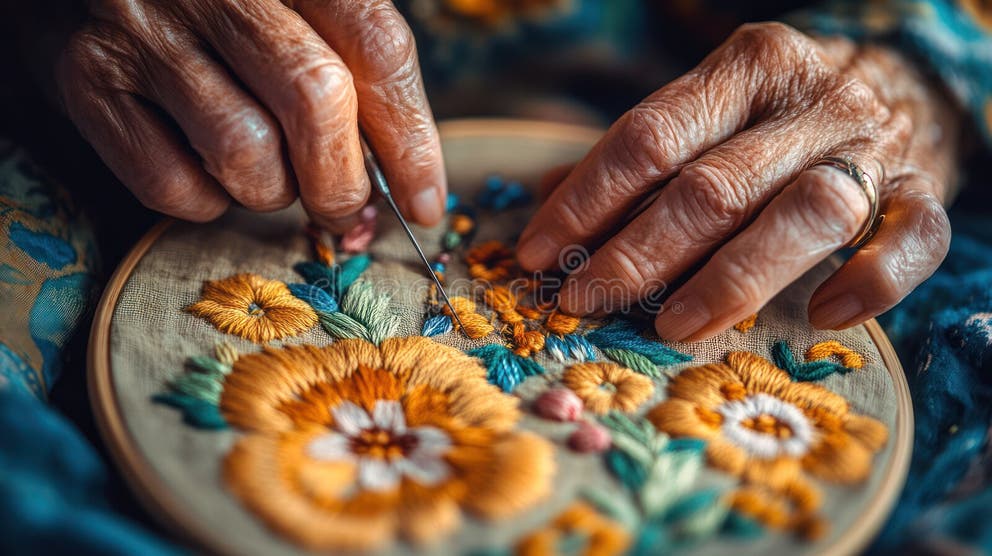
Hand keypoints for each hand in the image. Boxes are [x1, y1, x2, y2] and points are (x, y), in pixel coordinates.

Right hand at [56, 0, 444, 229]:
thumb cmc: (230, 2)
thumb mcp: (301, 5)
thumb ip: (355, 66)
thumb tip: (406, 178)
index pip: (377, 47)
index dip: (411, 140)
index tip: (425, 201)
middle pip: (315, 101)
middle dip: (342, 182)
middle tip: (345, 207)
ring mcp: (141, 29)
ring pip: (244, 153)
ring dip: (273, 191)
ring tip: (269, 171)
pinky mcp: (84, 79)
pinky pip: (171, 185)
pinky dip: (207, 202)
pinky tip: (211, 171)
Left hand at [518, 23, 960, 340]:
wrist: (911, 81)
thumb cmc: (782, 110)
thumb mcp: (712, 106)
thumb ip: (640, 153)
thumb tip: (545, 196)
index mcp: (745, 68)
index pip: (650, 136)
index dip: (586, 199)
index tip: (538, 251)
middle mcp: (809, 102)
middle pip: (713, 187)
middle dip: (637, 254)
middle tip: (583, 301)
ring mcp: (873, 150)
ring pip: (802, 216)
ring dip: (729, 279)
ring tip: (671, 325)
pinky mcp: (926, 194)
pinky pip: (911, 240)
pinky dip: (869, 281)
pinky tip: (820, 314)